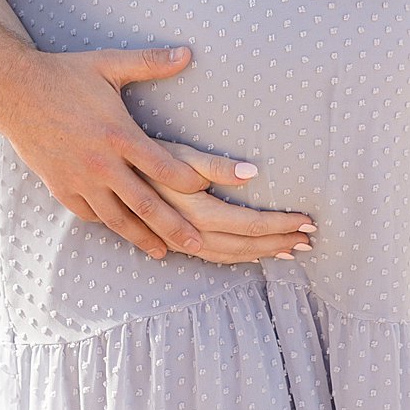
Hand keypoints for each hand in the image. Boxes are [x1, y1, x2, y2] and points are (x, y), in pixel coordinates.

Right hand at [0, 45, 263, 262]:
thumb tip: (188, 52)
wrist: (13, 90)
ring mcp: (79, 179)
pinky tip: (123, 230)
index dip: (195, 181)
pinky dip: (108, 224)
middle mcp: (101, 164)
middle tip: (199, 246)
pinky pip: (89, 214)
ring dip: (143, 238)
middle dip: (175, 227)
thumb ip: (151, 62)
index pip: (166, 167)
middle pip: (147, 204)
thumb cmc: (65, 74)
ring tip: (164, 253)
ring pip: (117, 219)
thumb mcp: (109, 64)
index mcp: (119, 134)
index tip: (216, 189)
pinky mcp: (61, 187)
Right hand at [143, 144, 314, 263]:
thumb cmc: (144, 155)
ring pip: (227, 255)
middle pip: (244, 244)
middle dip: (280, 242)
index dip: (281, 224)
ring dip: (261, 254)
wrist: (99, 170)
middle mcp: (187, 231)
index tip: (307, 221)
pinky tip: (250, 254)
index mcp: (196, 209)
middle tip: (310, 239)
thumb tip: (253, 172)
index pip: (251, 223)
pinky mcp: (166, 241)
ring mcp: (176, 240)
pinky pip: (209, 257)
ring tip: (289, 250)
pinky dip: (235, 258)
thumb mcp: (178, 151)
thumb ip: (215, 165)